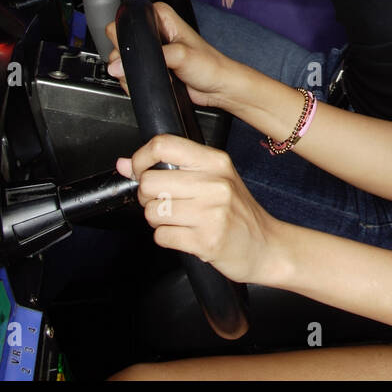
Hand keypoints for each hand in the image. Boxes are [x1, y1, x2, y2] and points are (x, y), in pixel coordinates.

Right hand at [105, 0, 234, 107]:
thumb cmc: (209, 66)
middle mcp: (153, 29)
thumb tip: (120, 65)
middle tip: (152, 65)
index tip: (138, 50)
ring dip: (134, 72)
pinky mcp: (150, 64)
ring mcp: (150, 48)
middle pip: (119, 41)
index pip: (126, 19)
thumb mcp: (181, 56)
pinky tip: (155, 81)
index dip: (125, 36)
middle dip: (129, 59)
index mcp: (160, 15)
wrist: (218, 87)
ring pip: (121, 59)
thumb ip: (150, 58)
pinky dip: (136, 80)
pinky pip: (129, 72)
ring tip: (160, 74)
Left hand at [117, 135, 281, 285]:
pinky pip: (162, 237)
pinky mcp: (207, 241)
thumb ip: (170, 168)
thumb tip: (124, 164)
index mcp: (215, 162)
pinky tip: (186, 236)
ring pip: (152, 212)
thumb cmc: (238, 212)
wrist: (266, 246)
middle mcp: (215, 183)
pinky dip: (168, 239)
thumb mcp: (212, 180)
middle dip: (148, 198)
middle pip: (150, 182)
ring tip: (180, 221)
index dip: (141, 159)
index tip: (140, 171)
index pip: (164, 145)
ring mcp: (212, 213)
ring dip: (159, 221)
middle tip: (165, 203)